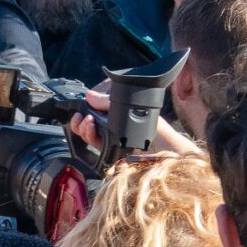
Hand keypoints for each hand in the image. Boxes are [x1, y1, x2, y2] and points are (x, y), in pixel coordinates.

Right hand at [73, 88, 201, 156]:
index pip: (97, 111)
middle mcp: (114, 128)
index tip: (83, 104)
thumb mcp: (130, 108)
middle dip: (81, 119)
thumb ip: (109, 102)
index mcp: (119, 116)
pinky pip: (95, 143)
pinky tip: (90, 127)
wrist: (165, 149)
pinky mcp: (111, 151)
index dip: (88, 109)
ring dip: (82, 127)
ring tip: (87, 120)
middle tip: (81, 115)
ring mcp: (112, 140)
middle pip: (89, 124)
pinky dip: (89, 135)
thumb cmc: (155, 127)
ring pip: (89, 134)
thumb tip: (89, 96)